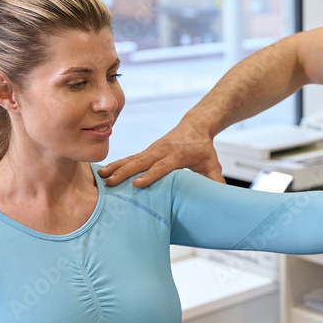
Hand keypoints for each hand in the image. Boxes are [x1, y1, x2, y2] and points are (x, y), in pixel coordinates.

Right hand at [98, 118, 223, 187]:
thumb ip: (215, 180)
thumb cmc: (203, 147)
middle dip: (125, 172)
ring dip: (116, 167)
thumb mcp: (212, 163)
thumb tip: (220, 196)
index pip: (162, 166)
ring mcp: (152, 150)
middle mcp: (161, 151)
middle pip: (141, 162)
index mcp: (177, 155)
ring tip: (102, 176)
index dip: (150, 175)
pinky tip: (104, 171)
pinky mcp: (147, 151)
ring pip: (132, 159)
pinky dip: (117, 163)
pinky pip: (130, 158)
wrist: (195, 126)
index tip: (137, 184)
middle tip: (111, 182)